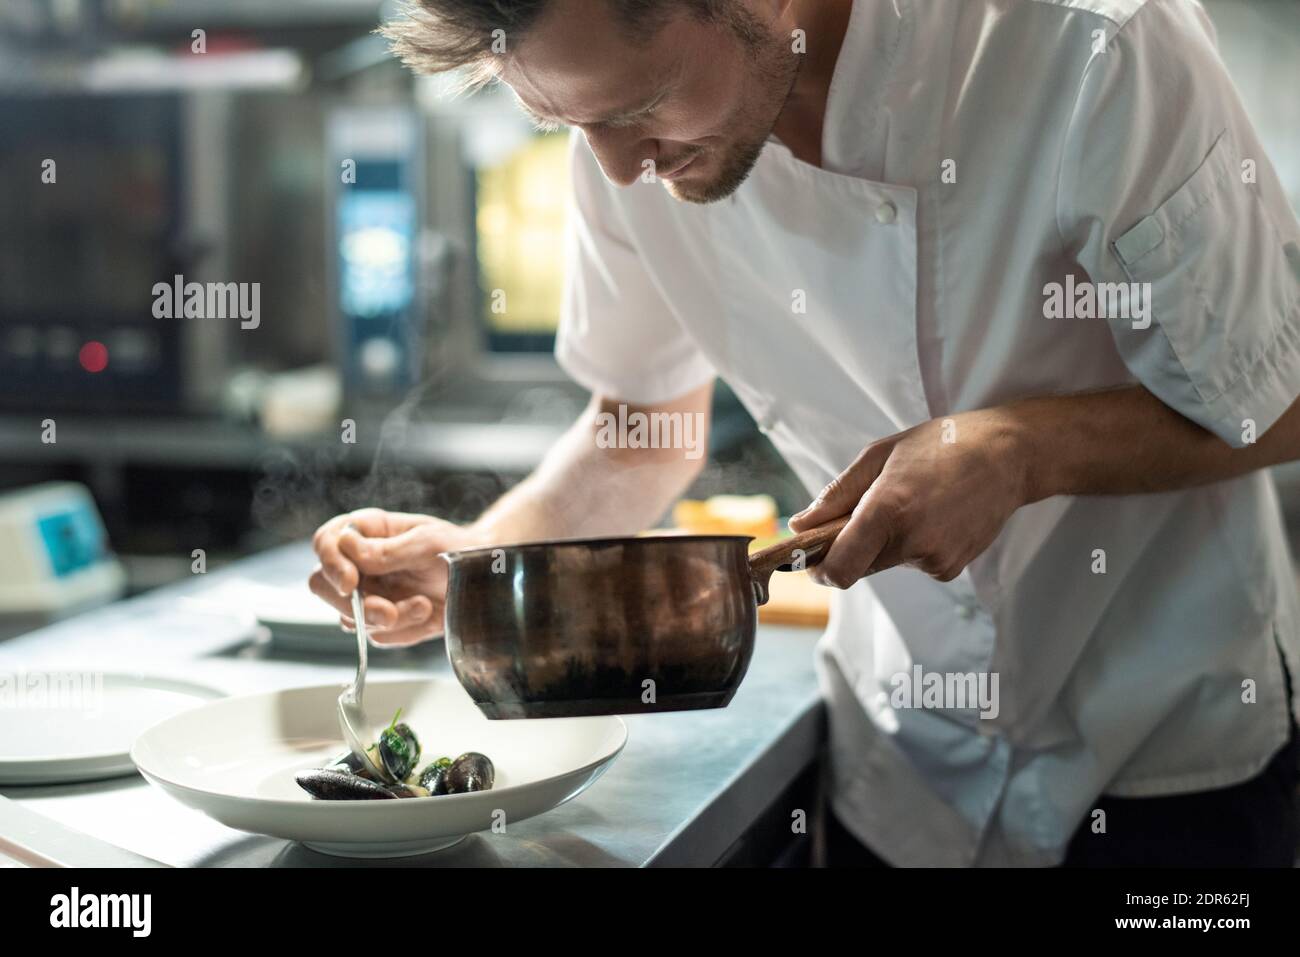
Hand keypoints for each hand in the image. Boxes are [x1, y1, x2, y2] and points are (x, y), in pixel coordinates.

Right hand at [308, 508, 480, 645]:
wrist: (486, 580)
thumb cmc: (458, 549)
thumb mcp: (429, 542)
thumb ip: (388, 549)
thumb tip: (347, 547)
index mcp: (367, 532)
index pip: (327, 541)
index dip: (331, 562)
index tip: (351, 582)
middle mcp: (360, 563)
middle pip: (323, 585)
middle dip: (354, 604)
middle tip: (388, 612)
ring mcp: (369, 594)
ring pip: (350, 618)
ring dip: (389, 620)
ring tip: (424, 606)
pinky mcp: (383, 622)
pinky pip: (378, 637)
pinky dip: (405, 632)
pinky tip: (428, 616)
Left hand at [788, 409, 1030, 586]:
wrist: (1007, 456)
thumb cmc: (940, 446)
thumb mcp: (879, 456)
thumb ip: (836, 495)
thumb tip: (801, 525)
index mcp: (887, 509)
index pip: (840, 568)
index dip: (820, 570)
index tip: (812, 561)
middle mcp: (912, 541)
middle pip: (860, 567)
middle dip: (852, 548)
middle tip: (867, 512)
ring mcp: (934, 559)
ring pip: (887, 563)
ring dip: (887, 542)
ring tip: (914, 503)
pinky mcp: (951, 568)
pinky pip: (914, 564)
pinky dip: (914, 546)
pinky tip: (934, 516)